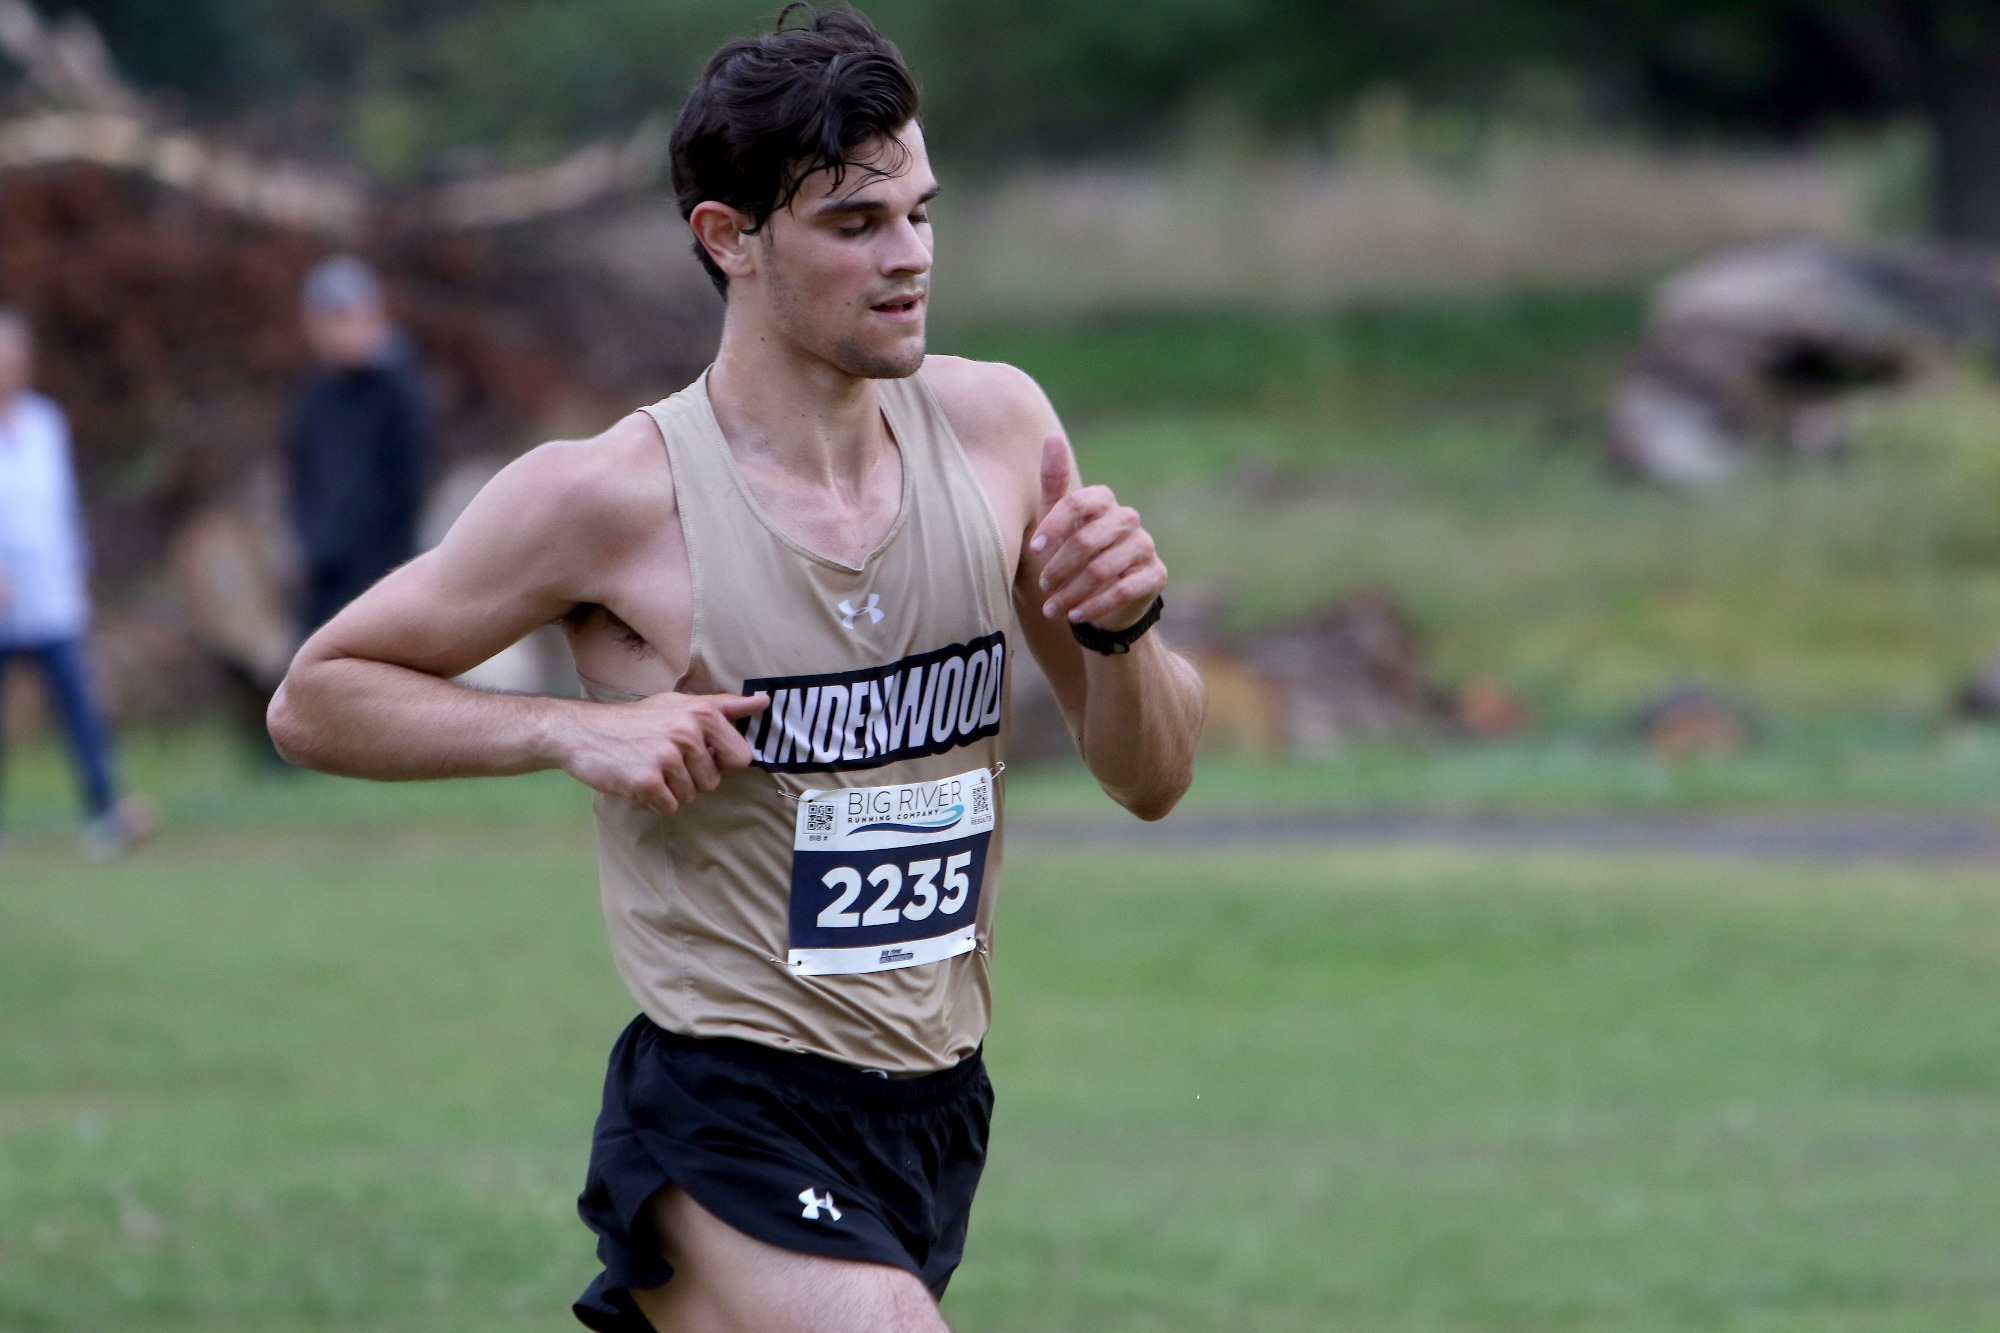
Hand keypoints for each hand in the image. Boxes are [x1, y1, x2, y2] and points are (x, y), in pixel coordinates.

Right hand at [559, 690, 768, 815]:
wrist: (582, 732)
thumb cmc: (635, 720)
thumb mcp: (679, 704)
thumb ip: (724, 706)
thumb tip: (763, 701)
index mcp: (701, 713)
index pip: (740, 756)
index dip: (719, 761)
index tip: (697, 753)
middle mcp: (687, 733)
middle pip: (713, 781)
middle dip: (692, 777)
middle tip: (664, 759)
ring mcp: (667, 757)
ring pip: (691, 796)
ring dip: (671, 789)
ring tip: (649, 766)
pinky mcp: (647, 781)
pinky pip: (669, 806)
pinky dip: (655, 800)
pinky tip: (638, 779)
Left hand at [1027, 435, 1166, 631]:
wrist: (1101, 601)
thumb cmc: (1071, 556)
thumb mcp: (1055, 523)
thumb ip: (1054, 484)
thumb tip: (1050, 438)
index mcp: (1104, 501)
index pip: (1079, 502)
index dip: (1054, 525)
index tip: (1033, 548)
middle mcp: (1128, 520)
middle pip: (1089, 539)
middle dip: (1060, 566)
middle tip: (1042, 586)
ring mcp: (1145, 547)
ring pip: (1105, 568)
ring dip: (1073, 592)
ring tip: (1051, 610)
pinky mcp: (1155, 575)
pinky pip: (1124, 590)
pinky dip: (1095, 605)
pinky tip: (1075, 617)